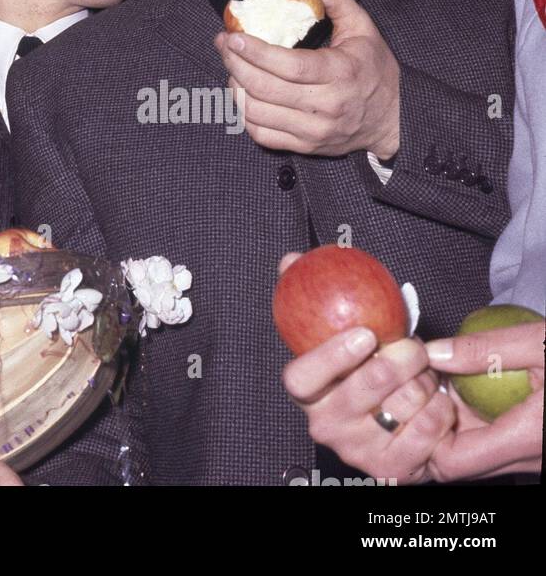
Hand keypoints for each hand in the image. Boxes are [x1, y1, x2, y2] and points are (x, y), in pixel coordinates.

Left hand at [214, 0, 400, 158]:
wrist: (394, 118)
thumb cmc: (374, 68)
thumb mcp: (363, 27)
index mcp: (340, 73)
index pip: (288, 66)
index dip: (255, 52)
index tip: (233, 36)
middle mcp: (326, 106)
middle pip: (265, 89)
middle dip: (235, 63)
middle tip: (224, 44)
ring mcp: (314, 130)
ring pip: (258, 114)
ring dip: (235, 87)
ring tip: (232, 66)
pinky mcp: (306, 146)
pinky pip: (262, 135)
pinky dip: (244, 114)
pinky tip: (242, 94)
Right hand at [278, 250, 451, 482]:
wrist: (397, 422)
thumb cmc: (365, 366)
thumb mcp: (337, 331)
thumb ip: (309, 294)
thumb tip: (290, 260)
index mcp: (306, 392)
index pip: (300, 379)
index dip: (331, 357)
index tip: (365, 334)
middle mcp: (325, 427)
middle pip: (361, 391)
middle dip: (398, 362)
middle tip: (413, 347)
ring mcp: (358, 453)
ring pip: (400, 408)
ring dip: (424, 384)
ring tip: (425, 374)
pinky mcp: (393, 472)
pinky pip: (428, 433)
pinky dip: (441, 410)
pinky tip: (438, 400)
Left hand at [421, 322, 544, 479]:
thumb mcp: (542, 343)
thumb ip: (485, 349)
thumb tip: (434, 353)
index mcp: (530, 438)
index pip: (450, 463)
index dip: (423, 433)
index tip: (418, 393)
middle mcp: (532, 458)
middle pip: (459, 460)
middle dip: (432, 424)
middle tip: (422, 379)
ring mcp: (537, 455)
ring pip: (477, 452)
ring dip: (453, 420)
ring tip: (441, 375)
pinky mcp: (539, 445)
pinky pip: (497, 442)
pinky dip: (475, 418)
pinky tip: (467, 382)